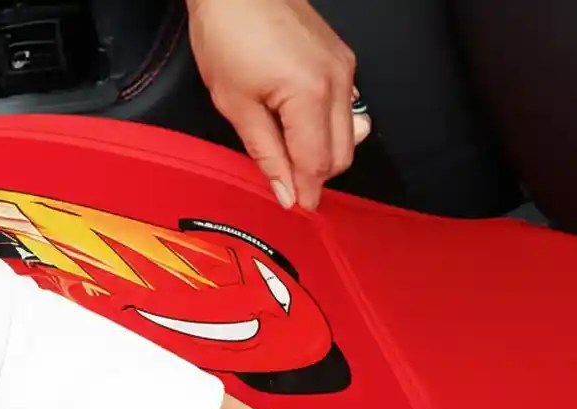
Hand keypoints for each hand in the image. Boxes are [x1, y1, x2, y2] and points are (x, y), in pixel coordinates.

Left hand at [186, 0, 369, 210]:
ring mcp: (346, 70)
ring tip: (292, 149)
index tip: (296, 206)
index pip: (318, 163)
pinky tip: (302, 122)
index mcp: (310, 95)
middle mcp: (339, 83)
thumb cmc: (227, 33)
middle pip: (342, 154)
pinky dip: (329, 125)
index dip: (307, 190)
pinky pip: (347, 108)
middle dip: (317, 174)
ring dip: (325, 151)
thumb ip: (266, 153)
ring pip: (350, 134)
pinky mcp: (344, 60)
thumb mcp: (235, 102)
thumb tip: (286, 193)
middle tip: (288, 180)